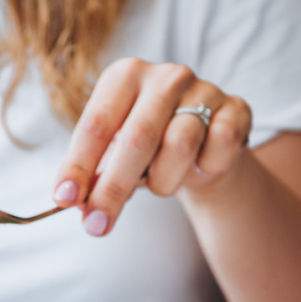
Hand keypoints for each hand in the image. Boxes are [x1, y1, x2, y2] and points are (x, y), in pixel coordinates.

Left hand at [52, 57, 251, 235]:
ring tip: (160, 183)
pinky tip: (199, 168)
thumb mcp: (113, 157)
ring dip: (164, 180)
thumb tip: (72, 200)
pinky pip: (220, 146)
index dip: (77, 165)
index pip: (95, 124)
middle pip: (137, 137)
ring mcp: (204, 89)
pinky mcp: (236, 108)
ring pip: (181, 145)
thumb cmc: (148, 150)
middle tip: (97, 226)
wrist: (205, 148)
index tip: (64, 200)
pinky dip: (206, 168)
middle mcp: (165, 76)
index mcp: (124, 76)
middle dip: (114, 188)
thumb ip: (93, 175)